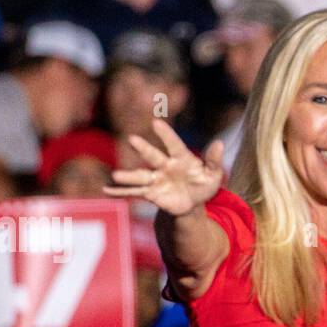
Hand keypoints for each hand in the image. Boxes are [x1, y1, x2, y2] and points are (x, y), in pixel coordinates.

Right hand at [104, 119, 225, 216]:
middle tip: (132, 139)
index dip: (166, 134)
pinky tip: (106, 190)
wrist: (192, 203)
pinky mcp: (151, 193)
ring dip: (128, 176)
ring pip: (140, 176)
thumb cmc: (203, 185)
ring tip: (116, 175)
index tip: (156, 123)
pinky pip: (134, 193)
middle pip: (153, 156)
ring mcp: (156, 179)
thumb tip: (220, 143)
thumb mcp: (214, 176)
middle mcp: (165, 165)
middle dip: (143, 149)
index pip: (174, 144)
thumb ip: (214, 161)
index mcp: (181, 158)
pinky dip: (120, 192)